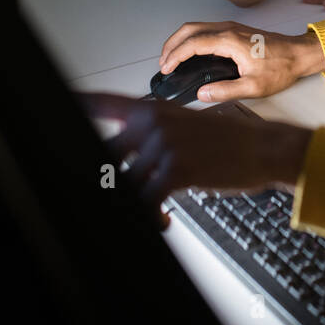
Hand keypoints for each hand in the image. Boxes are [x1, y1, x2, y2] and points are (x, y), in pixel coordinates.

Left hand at [82, 91, 312, 226]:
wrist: (265, 147)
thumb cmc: (230, 139)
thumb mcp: (187, 124)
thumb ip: (152, 132)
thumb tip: (125, 156)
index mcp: (151, 108)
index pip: (102, 103)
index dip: (76, 104)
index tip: (59, 104)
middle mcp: (151, 122)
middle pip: (107, 156)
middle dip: (111, 180)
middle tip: (130, 189)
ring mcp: (161, 145)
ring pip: (126, 182)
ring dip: (139, 202)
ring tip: (153, 211)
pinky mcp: (173, 170)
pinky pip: (145, 200)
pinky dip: (151, 216)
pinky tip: (161, 221)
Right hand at [158, 22, 324, 100]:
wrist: (299, 54)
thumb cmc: (281, 68)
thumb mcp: (253, 86)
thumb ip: (226, 91)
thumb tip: (202, 94)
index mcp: (229, 40)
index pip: (193, 44)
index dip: (175, 56)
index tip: (166, 68)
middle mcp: (228, 29)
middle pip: (190, 29)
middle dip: (172, 44)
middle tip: (163, 63)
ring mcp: (231, 27)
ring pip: (197, 27)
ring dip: (180, 40)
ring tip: (171, 58)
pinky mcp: (235, 30)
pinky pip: (206, 29)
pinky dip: (192, 39)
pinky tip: (191, 53)